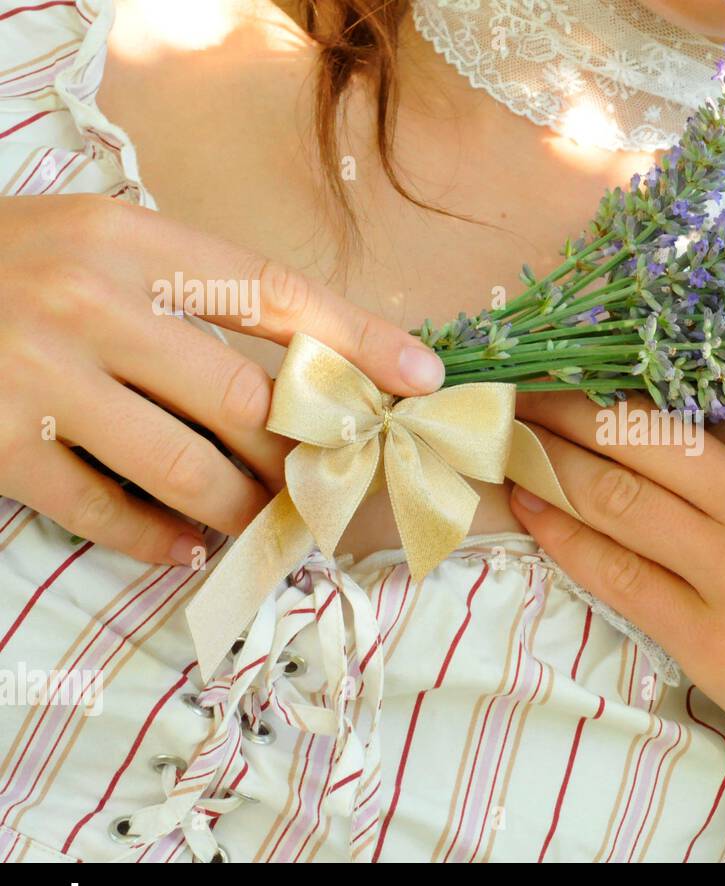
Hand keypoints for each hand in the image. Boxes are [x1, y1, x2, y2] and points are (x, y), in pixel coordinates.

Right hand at [0, 195, 443, 564]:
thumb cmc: (11, 264)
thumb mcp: (101, 244)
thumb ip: (192, 294)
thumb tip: (313, 361)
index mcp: (129, 239)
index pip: (274, 293)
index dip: (358, 340)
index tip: (423, 378)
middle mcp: (89, 300)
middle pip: (243, 397)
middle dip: (303, 452)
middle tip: (336, 482)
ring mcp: (38, 377)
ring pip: (186, 467)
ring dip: (243, 506)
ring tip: (267, 521)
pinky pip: (105, 512)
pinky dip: (159, 539)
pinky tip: (189, 547)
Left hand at [510, 391, 724, 859]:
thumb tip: (708, 416)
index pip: (703, 396)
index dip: (631, 372)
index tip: (584, 353)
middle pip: (642, 433)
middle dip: (566, 400)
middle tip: (518, 377)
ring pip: (614, 496)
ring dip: (546, 457)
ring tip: (505, 431)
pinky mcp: (711, 642)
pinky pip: (615, 574)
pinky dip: (561, 532)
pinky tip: (529, 504)